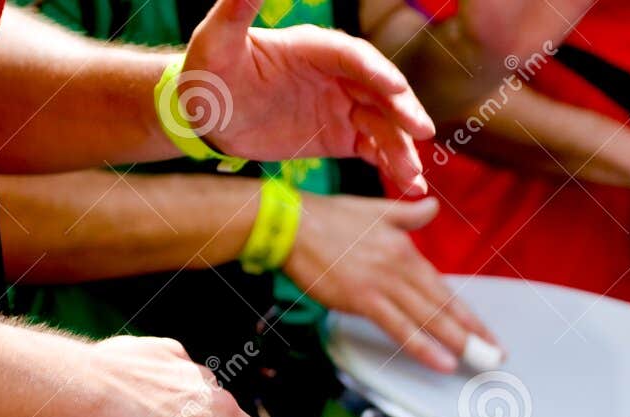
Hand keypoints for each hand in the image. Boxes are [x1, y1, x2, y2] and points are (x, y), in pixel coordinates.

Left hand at [182, 0, 434, 195]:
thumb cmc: (209, 73)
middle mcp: (336, 74)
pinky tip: (409, 186)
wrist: (207, 116)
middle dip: (402, 111)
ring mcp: (342, 105)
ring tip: (415, 178)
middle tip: (422, 132)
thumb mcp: (215, 42)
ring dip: (402, 149)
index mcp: (313, 48)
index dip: (375, 71)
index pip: (352, 57)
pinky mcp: (341, 135)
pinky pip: (373, 148)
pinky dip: (392, 164)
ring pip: (382, 124)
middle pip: (379, 90)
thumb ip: (236, 10)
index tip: (395, 89)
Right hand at [285, 194, 496, 373]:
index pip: (444, 289)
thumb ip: (408, 214)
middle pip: (444, 306)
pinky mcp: (363, 299)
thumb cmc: (329, 218)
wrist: (294, 224)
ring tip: (480, 362)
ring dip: (457, 342)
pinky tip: (443, 361)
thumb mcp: (377, 210)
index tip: (487, 334)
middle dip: (473, 334)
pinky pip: (400, 329)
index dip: (468, 315)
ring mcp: (384, 285)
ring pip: (428, 318)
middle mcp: (401, 268)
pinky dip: (424, 346)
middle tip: (496, 356)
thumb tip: (432, 207)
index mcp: (406, 249)